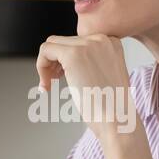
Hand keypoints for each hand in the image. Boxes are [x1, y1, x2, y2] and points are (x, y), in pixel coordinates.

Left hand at [35, 34, 152, 158]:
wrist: (117, 120)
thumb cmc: (110, 108)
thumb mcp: (105, 76)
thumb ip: (90, 62)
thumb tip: (63, 61)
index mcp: (111, 42)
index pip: (77, 41)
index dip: (65, 60)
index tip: (64, 77)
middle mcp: (101, 38)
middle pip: (64, 41)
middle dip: (55, 63)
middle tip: (53, 83)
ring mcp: (87, 45)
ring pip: (52, 44)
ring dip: (46, 65)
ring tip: (49, 85)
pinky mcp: (73, 55)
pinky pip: (45, 50)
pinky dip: (40, 66)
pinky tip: (46, 85)